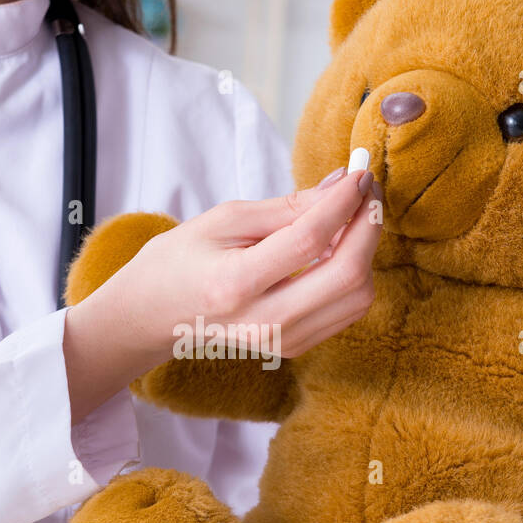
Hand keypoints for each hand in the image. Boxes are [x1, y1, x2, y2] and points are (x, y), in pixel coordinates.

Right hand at [64, 166, 381, 420]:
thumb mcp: (224, 219)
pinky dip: (354, 274)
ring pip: (357, 296)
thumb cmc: (181, 261)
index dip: (343, 202)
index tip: (357, 174)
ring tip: (347, 219)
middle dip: (368, 226)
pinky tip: (336, 249)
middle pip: (348, 275)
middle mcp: (264, 321)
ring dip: (365, 251)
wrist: (153, 316)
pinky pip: (347, 311)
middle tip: (365, 193)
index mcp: (236, 284)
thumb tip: (341, 185)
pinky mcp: (294, 347)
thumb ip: (288, 206)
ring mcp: (282, 341)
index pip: (310, 240)